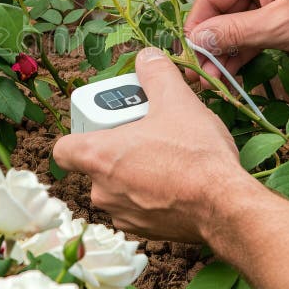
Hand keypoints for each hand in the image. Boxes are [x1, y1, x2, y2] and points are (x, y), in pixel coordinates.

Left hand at [52, 47, 252, 241]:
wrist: (225, 205)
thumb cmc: (195, 155)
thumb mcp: (176, 100)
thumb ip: (156, 73)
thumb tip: (147, 57)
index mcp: (98, 156)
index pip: (63, 149)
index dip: (80, 133)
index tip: (105, 124)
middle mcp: (101, 190)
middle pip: (96, 163)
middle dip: (118, 147)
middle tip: (147, 132)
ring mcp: (122, 214)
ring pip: (118, 186)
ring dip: (135, 171)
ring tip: (167, 154)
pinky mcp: (144, 231)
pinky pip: (138, 207)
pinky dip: (151, 194)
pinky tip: (177, 180)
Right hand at [184, 0, 288, 78]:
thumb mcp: (281, 27)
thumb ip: (235, 33)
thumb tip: (196, 42)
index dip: (198, 29)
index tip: (188, 59)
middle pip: (220, 7)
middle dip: (210, 44)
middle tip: (200, 76)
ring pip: (234, 18)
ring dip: (225, 49)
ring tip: (213, 80)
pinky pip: (251, 22)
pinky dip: (243, 45)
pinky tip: (230, 71)